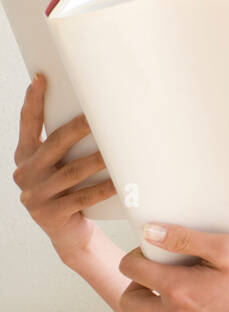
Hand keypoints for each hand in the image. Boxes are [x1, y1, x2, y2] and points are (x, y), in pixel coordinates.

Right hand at [12, 73, 116, 263]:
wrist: (68, 232)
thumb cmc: (68, 189)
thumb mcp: (58, 164)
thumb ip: (63, 142)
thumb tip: (95, 107)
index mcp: (25, 156)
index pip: (28, 123)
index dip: (33, 101)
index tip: (41, 78)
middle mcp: (25, 174)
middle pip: (54, 145)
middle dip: (77, 128)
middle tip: (97, 114)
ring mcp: (35, 197)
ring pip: (71, 172)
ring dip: (96, 159)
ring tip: (116, 149)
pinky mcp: (51, 216)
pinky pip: (82, 198)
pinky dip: (103, 188)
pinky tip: (119, 181)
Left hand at [116, 224, 228, 311]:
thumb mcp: (227, 248)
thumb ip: (184, 239)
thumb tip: (150, 232)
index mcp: (178, 290)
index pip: (130, 269)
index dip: (140, 250)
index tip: (161, 243)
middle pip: (131, 299)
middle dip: (138, 279)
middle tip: (164, 262)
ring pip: (158, 308)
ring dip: (165, 290)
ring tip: (198, 273)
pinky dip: (188, 302)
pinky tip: (215, 289)